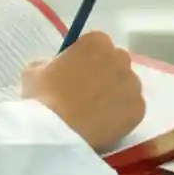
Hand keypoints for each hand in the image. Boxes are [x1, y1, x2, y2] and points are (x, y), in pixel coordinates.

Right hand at [21, 32, 145, 150]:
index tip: (76, 72)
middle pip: (116, 62)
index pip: (96, 44)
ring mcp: (132, 84)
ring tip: (96, 112)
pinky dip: (122, 115)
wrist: (58, 132)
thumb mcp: (34, 70)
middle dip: (105, 73)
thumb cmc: (43, 96)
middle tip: (87, 92)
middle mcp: (120, 58)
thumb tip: (56, 67)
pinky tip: (105, 124)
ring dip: (115, 93)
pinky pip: (132, 108)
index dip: (86, 58)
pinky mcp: (139, 108)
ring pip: (126, 86)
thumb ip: (51, 62)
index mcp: (96, 42)